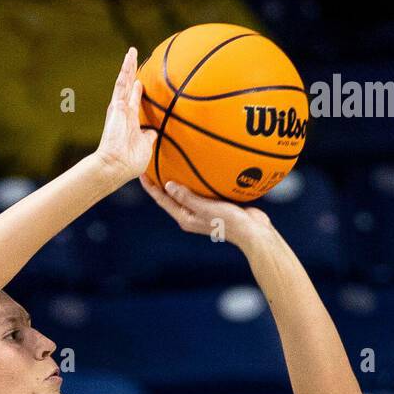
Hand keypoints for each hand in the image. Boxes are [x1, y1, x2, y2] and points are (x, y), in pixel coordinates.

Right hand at [94, 46, 152, 187]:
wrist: (116, 166)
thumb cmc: (130, 162)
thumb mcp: (145, 147)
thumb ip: (148, 137)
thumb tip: (154, 133)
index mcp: (130, 121)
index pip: (134, 101)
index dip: (137, 91)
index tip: (139, 82)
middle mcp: (124, 112)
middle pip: (128, 87)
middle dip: (131, 73)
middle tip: (133, 58)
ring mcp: (120, 108)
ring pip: (124, 82)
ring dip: (128, 67)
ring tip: (131, 52)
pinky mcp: (117, 105)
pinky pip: (121, 84)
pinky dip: (124, 71)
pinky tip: (128, 58)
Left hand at [139, 174, 276, 252]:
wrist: (252, 231)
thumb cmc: (229, 221)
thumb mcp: (205, 208)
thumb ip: (187, 197)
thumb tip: (168, 185)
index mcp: (185, 218)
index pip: (163, 201)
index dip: (151, 187)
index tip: (141, 172)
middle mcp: (191, 215)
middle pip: (170, 197)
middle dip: (160, 182)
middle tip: (151, 164)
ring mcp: (202, 211)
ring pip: (185, 193)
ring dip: (177, 179)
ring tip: (170, 163)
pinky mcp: (214, 205)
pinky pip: (200, 190)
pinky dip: (195, 180)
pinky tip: (198, 167)